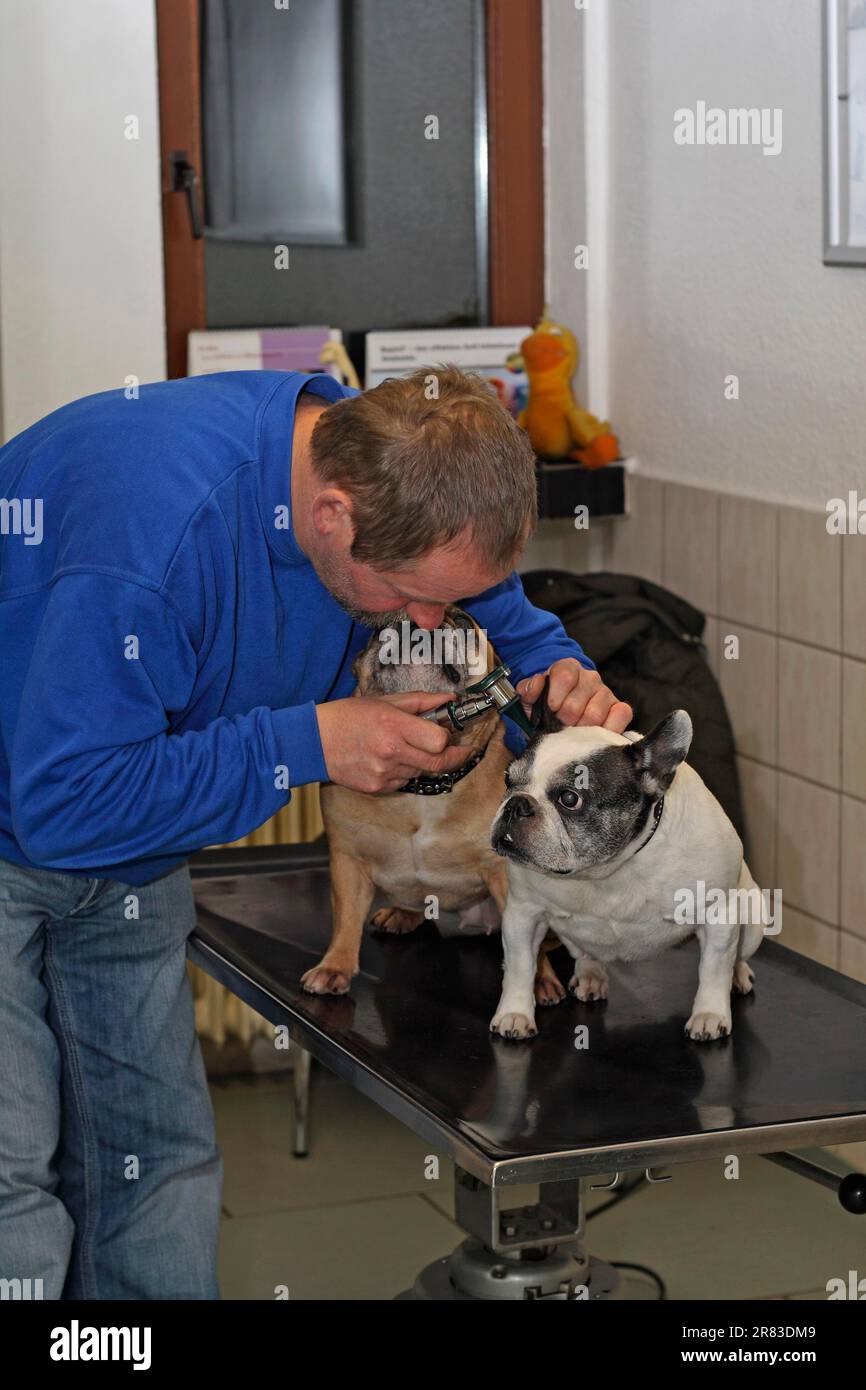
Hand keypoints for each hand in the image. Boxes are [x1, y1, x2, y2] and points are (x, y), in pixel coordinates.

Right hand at [316, 691, 472, 793]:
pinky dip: (404, 771)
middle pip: (438, 763)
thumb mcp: (384, 701)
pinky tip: (389, 758)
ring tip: (407, 747)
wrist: (314, 741)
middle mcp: (391, 752)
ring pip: (421, 772)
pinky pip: (403, 781)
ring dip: (423, 762)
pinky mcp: (377, 787)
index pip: (439, 741)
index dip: (450, 739)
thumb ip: (420, 701)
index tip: (454, 736)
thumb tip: (449, 698)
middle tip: (460, 751)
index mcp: (394, 726)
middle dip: (454, 757)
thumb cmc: (348, 716)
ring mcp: (384, 773)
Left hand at [517, 658, 631, 732]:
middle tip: (560, 725)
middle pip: (575, 704)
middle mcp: (590, 677)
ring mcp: (606, 692)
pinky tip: (594, 734)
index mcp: (568, 668)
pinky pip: (621, 715)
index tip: (550, 709)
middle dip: (563, 721)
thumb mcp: (529, 696)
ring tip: (574, 731)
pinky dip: (607, 729)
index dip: (554, 698)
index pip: (565, 676)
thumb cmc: (546, 704)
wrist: (563, 712)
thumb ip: (528, 689)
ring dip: (580, 730)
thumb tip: (538, 682)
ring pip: (594, 715)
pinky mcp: (621, 708)